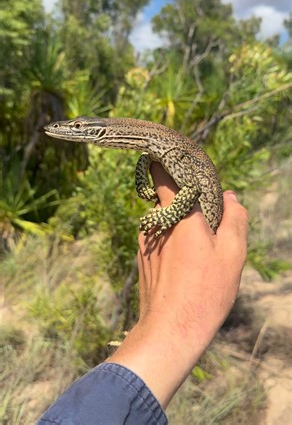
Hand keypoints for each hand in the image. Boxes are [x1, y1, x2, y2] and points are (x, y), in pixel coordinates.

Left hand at [107, 163, 247, 407]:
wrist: (170, 330)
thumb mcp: (232, 253)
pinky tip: (188, 266)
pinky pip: (160, 236)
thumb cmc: (204, 290)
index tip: (179, 157)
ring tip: (202, 251)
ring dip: (182, 224)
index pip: (163, 171)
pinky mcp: (143, 256)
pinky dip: (173, 240)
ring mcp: (145, 239)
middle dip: (188, 200)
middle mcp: (155, 221)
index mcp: (178, 213)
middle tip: (210, 221)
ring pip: (165, 219)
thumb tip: (230, 197)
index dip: (169, 160)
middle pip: (168, 196)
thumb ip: (234, 218)